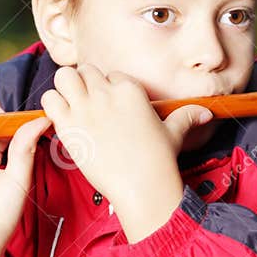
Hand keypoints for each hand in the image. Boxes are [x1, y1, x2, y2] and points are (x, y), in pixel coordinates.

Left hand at [40, 64, 213, 241]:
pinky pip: (49, 100)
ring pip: (63, 76)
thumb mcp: (175, 133)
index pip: (110, 74)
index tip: (109, 106)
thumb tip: (207, 112)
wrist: (142, 186)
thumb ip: (187, 116)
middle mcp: (107, 93)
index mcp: (131, 89)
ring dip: (65, 88)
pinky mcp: (69, 126)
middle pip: (85, 71)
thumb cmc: (159, 160)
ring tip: (71, 107)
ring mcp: (86, 108)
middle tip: (87, 106)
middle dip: (84, 85)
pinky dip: (52, 106)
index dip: (108, 89)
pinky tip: (62, 120)